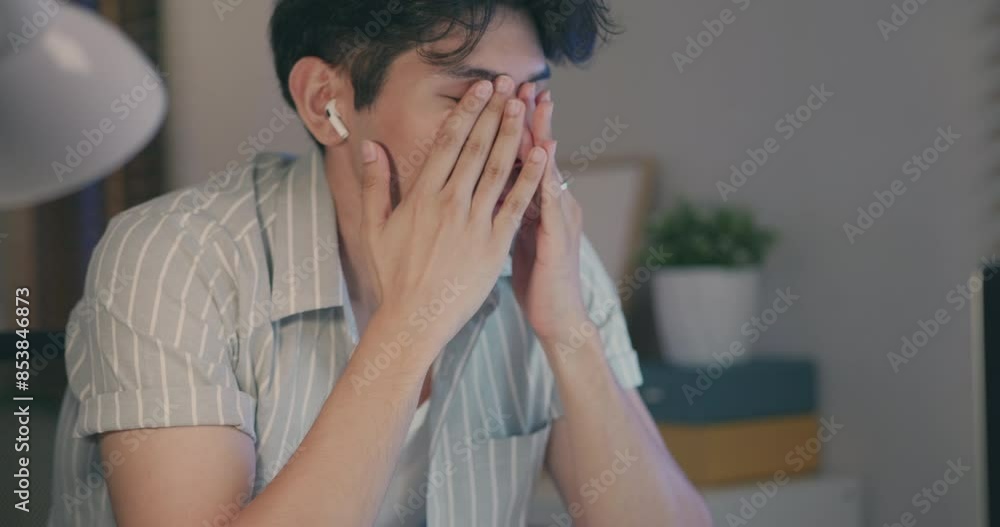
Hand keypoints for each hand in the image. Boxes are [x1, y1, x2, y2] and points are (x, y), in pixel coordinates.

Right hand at [359, 76, 548, 351]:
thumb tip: (370, 147)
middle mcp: (449, 204)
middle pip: (476, 149)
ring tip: (524, 108)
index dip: (466, 113)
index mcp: (422, 196)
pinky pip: (515, 206)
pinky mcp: (494, 246)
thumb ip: (375, 184)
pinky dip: (530, 179)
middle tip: (508, 85)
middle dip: (493, 113)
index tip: (479, 90)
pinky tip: (543, 156)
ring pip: (497, 170)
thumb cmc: (392, 276)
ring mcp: (474, 224)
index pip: (447, 144)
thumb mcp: (373, 228)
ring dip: (512, 136)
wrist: (413, 319)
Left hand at [510, 84, 588, 343]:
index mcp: (534, 203)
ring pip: (546, 168)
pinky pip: (551, 202)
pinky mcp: (558, 238)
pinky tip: (545, 154)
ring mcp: (557, 218)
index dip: (509, 126)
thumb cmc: (536, 279)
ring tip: (532, 102)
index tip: (496, 95)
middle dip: (525, 117)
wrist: (559, 318)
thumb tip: (483, 184)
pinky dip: (546, 176)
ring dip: (539, 132)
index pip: (520, 156)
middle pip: (535, 152)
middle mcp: (549, 203)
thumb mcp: (516, 238)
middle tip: (516, 82)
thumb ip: (505, 207)